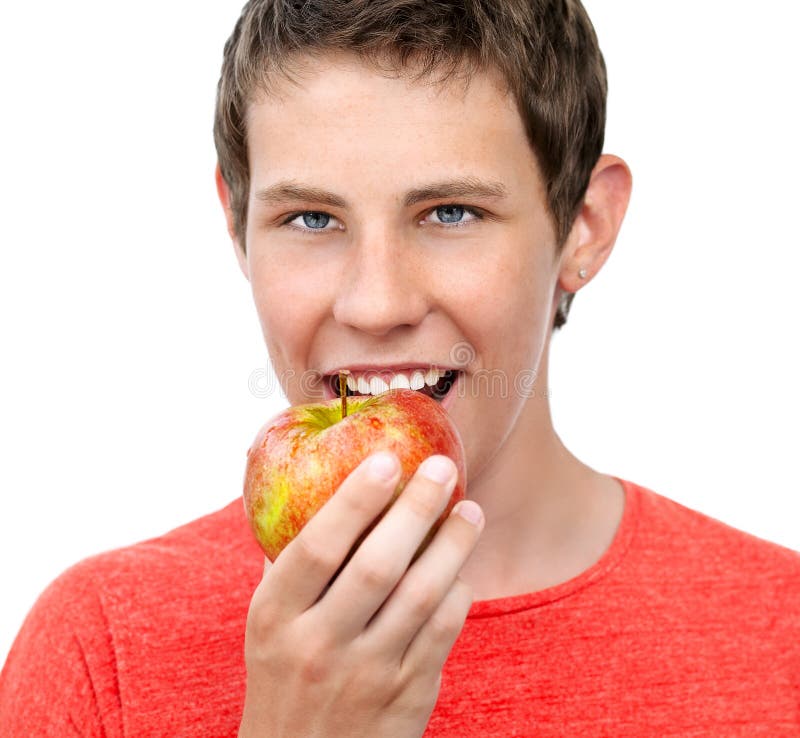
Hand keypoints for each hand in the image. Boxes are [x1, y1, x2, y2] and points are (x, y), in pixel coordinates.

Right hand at [238, 451, 483, 737]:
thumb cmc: (284, 679)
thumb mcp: (268, 626)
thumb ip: (291, 566)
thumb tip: (319, 492)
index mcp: (275, 619)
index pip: (318, 548)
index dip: (355, 500)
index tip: (386, 460)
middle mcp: (318, 647)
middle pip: (378, 565)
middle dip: (416, 509)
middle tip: (442, 468)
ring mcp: (365, 675)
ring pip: (421, 596)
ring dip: (452, 546)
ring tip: (471, 510)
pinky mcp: (406, 698)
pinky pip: (442, 632)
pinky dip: (456, 593)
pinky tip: (461, 569)